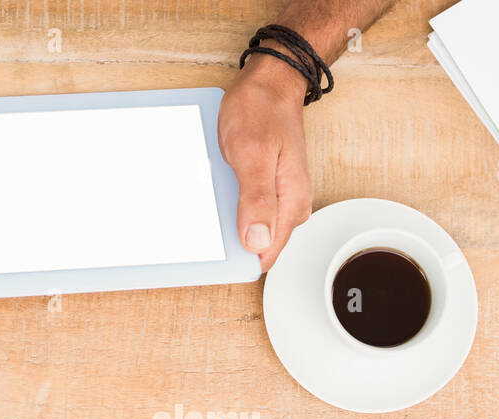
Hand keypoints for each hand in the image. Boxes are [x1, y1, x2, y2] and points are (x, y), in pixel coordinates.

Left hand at [218, 55, 312, 271]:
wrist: (270, 82)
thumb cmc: (262, 110)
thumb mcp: (253, 153)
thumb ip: (257, 200)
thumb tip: (257, 242)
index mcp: (291, 205)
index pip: (264, 255)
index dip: (237, 256)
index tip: (212, 249)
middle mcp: (289, 207)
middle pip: (255, 244)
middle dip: (229, 237)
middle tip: (207, 216)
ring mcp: (278, 199)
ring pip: (249, 227)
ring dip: (227, 219)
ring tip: (211, 197)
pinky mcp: (266, 189)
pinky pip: (245, 209)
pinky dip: (228, 204)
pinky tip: (216, 191)